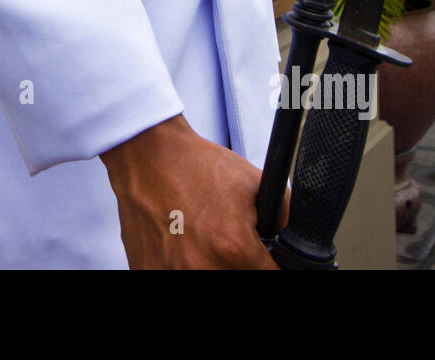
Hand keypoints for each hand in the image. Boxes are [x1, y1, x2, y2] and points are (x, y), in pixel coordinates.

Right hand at [100, 114, 287, 268]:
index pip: (270, 276)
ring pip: (208, 276)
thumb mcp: (254, 182)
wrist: (148, 156)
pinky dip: (182, 264)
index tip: (261, 258)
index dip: (269, 264)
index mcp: (234, 248)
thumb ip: (281, 218)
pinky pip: (176, 275)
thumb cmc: (196, 166)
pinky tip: (179, 242)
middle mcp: (202, 267)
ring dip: (209, 264)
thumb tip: (285, 240)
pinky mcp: (148, 270)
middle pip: (239, 278)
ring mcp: (172, 272)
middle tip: (225, 242)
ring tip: (200, 239)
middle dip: (238, 263)